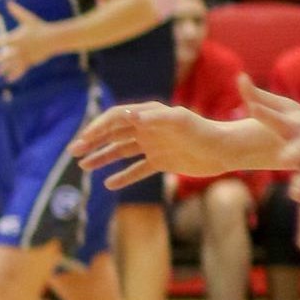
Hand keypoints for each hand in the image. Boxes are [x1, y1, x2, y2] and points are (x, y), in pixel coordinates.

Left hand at [0, 1, 53, 82]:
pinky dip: (14, 75)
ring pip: (11, 65)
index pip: (0, 42)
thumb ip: (17, 11)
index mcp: (16, 38)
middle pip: (4, 56)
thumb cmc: (40, 27)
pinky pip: (20, 71)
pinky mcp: (30, 62)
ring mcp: (25, 56)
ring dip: (4, 69)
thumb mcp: (28, 19)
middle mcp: (19, 49)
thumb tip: (8, 2)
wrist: (54, 38)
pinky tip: (8, 79)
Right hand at [70, 101, 241, 186]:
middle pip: (114, 133)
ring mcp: (154, 146)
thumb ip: (156, 117)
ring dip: (102, 157)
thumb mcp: (181, 121)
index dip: (98, 126)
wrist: (226, 149)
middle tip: (74, 152)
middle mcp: (149, 129)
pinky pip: (138, 169)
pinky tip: (109, 184)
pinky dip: (124, 176)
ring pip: (121, 151)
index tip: (84, 139)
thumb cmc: (205, 131)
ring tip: (84, 167)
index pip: (116, 117)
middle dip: (93, 141)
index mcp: (150, 115)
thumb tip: (130, 115)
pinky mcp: (162, 162)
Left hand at [247, 84, 299, 253]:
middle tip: (288, 156)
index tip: (250, 105)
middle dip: (295, 155)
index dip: (263, 112)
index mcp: (297, 131)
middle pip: (299, 153)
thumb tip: (239, 78)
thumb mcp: (290, 112)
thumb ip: (261, 99)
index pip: (277, 119)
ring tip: (298, 192)